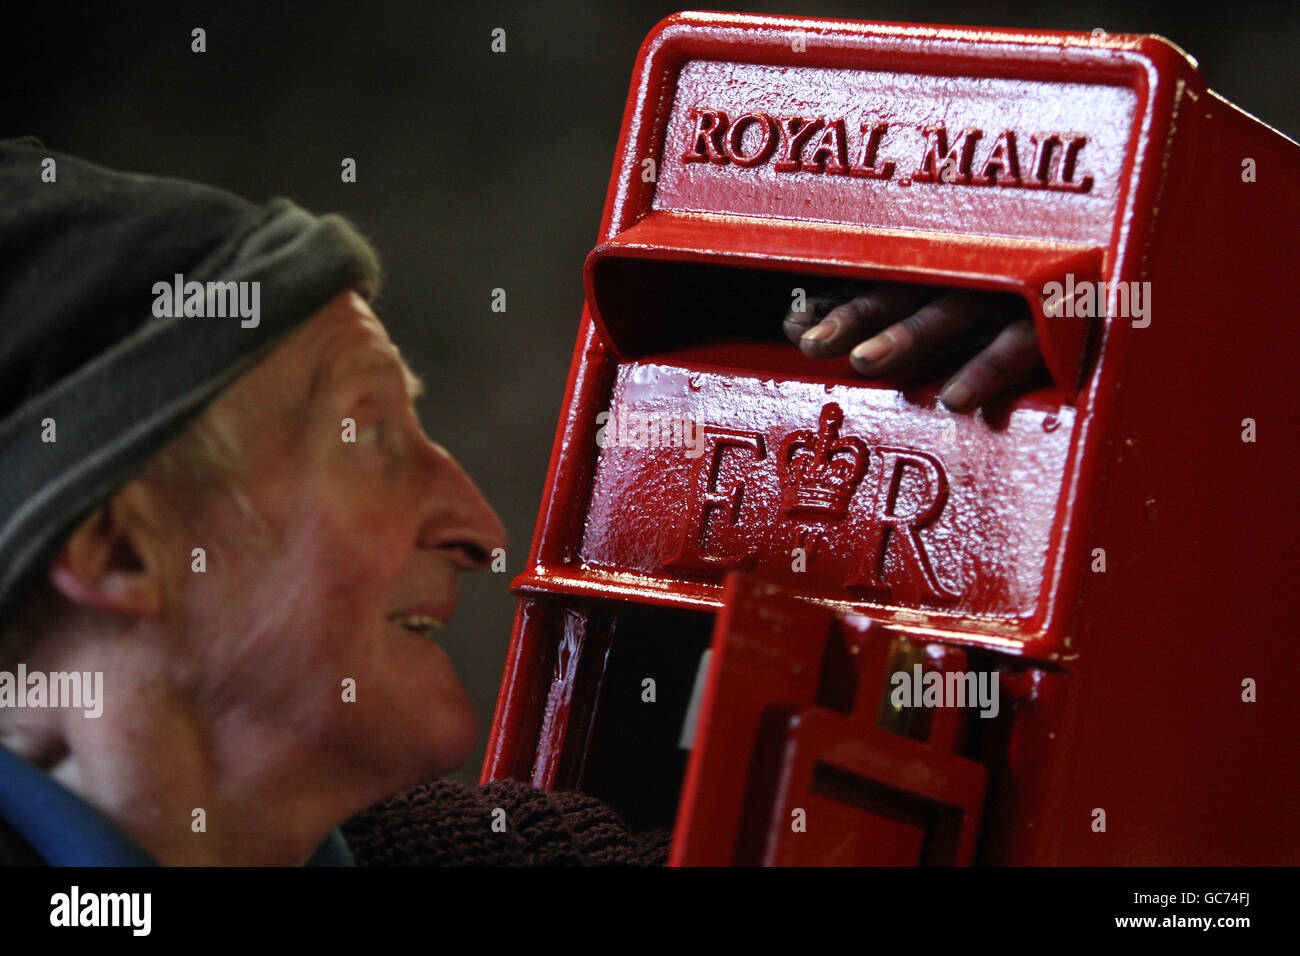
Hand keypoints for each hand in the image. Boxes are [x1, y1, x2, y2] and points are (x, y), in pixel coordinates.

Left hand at [782, 282, 1042, 410]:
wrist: (1112, 291)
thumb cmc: (1003, 304)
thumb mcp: (933, 308)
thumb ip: (868, 315)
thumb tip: (793, 324)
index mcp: (938, 270)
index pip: (875, 283)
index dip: (833, 304)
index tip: (793, 328)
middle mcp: (968, 277)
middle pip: (903, 291)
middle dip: (854, 316)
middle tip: (813, 341)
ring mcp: (1009, 297)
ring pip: (950, 313)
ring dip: (906, 336)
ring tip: (866, 362)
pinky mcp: (1054, 324)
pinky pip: (1015, 349)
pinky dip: (983, 371)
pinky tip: (954, 399)